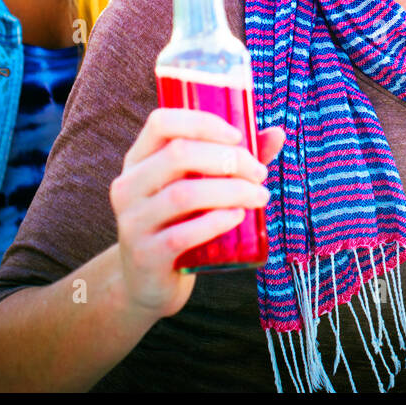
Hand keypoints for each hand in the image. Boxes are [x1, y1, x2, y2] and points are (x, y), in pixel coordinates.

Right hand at [108, 107, 283, 318]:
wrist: (150, 282)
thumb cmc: (182, 222)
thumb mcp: (198, 185)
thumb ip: (233, 159)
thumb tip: (277, 134)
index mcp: (139, 160)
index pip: (162, 122)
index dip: (203, 122)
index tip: (238, 137)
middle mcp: (128, 186)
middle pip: (178, 154)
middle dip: (229, 159)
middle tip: (260, 173)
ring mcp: (133, 222)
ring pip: (184, 194)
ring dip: (232, 191)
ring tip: (260, 196)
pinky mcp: (146, 256)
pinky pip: (183, 234)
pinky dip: (217, 221)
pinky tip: (238, 217)